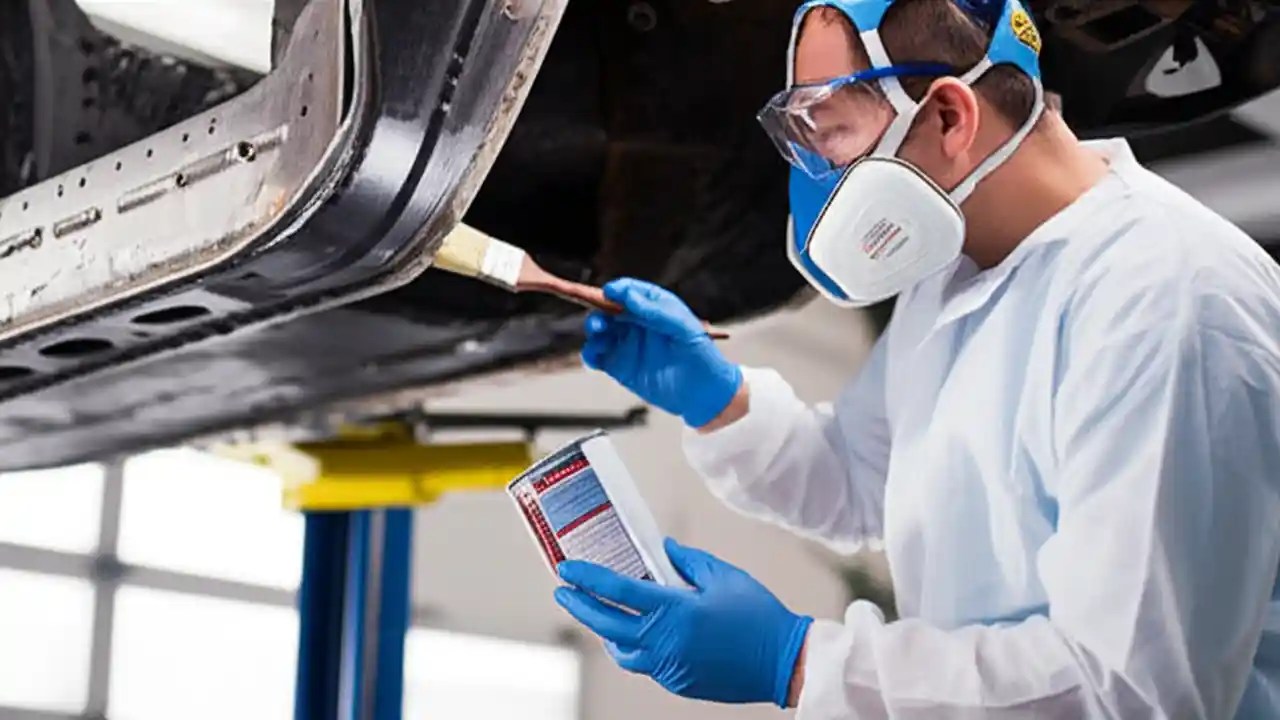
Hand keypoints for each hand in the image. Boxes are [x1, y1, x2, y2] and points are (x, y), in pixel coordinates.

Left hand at [554, 538, 811, 706]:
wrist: (784, 662)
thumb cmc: (758, 616)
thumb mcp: (723, 576)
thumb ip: (687, 561)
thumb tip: (662, 548)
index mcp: (675, 611)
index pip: (618, 590)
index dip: (588, 578)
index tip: (567, 569)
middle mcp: (666, 642)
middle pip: (607, 624)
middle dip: (580, 606)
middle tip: (564, 591)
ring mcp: (670, 667)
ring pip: (622, 651)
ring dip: (605, 632)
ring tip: (599, 614)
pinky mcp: (678, 682)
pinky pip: (645, 664)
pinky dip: (635, 648)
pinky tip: (638, 634)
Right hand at [581, 278, 741, 427]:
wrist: (702, 392)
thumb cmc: (700, 355)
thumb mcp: (682, 326)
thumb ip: (654, 311)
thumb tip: (627, 295)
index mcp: (653, 307)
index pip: (629, 291)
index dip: (617, 290)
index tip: (610, 293)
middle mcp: (637, 323)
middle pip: (608, 309)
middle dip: (599, 310)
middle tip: (600, 320)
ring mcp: (627, 344)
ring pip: (600, 330)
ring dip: (594, 329)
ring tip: (599, 334)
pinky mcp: (620, 365)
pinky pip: (598, 355)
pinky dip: (591, 353)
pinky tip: (594, 354)